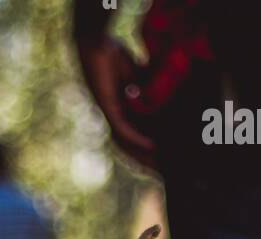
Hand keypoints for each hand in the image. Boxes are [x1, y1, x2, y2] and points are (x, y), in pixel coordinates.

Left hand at [79, 38, 156, 167]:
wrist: (96, 45)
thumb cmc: (113, 57)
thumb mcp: (136, 77)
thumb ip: (145, 89)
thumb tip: (162, 97)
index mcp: (119, 113)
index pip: (136, 138)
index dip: (149, 150)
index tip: (164, 160)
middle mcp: (113, 118)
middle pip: (131, 147)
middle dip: (147, 160)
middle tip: (164, 171)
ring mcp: (110, 115)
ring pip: (127, 143)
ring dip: (143, 154)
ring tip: (160, 163)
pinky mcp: (108, 109)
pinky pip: (123, 129)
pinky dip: (137, 139)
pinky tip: (151, 145)